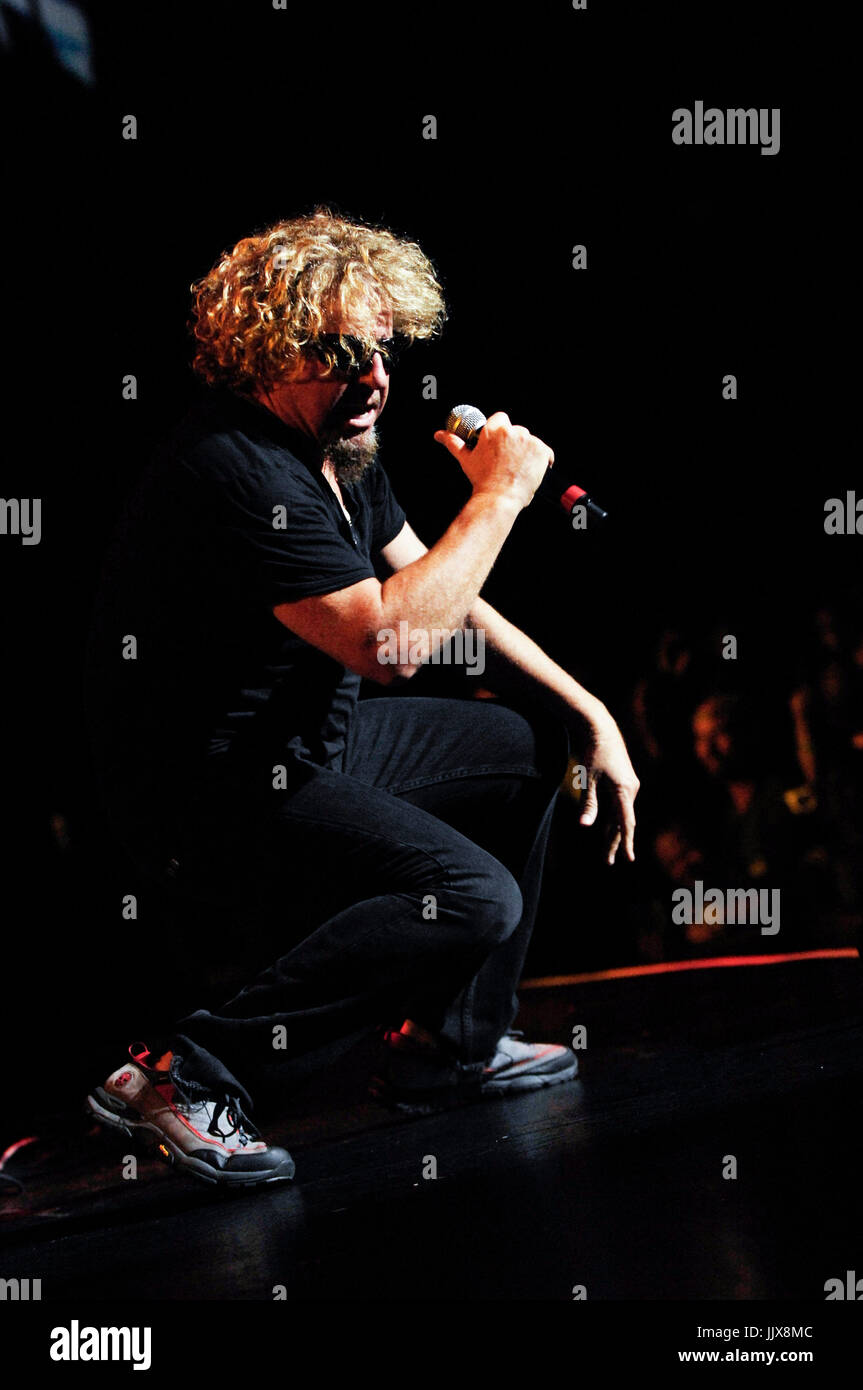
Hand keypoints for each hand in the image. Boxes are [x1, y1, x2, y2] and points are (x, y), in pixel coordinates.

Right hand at [434, 411, 553, 510]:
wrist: (499, 498)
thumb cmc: (481, 480)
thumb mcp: (465, 459)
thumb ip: (453, 443)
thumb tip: (438, 434)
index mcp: (493, 430)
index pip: (501, 418)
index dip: (501, 431)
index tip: (500, 445)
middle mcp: (512, 431)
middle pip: (517, 431)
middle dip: (514, 444)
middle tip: (508, 462)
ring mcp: (529, 440)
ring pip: (530, 442)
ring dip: (527, 452)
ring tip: (518, 469)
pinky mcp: (542, 450)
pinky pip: (545, 452)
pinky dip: (541, 461)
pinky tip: (531, 471)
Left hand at [577, 707, 639, 864]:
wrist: (602, 728)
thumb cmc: (593, 752)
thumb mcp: (588, 778)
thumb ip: (589, 803)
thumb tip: (585, 825)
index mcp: (624, 791)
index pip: (626, 823)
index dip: (626, 842)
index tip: (628, 859)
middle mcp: (631, 789)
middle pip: (624, 822)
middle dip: (616, 842)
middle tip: (609, 862)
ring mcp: (630, 785)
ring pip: (622, 815)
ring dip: (614, 832)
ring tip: (607, 852)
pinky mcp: (625, 781)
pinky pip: (621, 806)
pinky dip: (614, 819)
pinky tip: (607, 830)